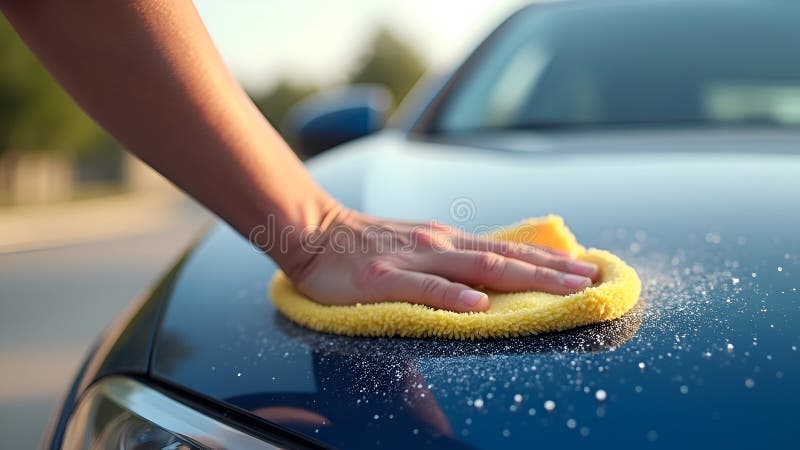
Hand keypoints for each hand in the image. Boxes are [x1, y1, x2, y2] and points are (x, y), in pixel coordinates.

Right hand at [279, 205, 599, 312]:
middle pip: (505, 259)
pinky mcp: (383, 277)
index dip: (549, 262)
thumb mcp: (415, 253)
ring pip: (477, 269)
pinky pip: (423, 287)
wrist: (314, 232)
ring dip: (524, 277)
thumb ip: (449, 270)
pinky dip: (452, 295)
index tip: (587, 269)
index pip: (508, 252)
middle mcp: (439, 245)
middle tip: (592, 281)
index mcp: (448, 242)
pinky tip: (479, 307)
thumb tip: (484, 296)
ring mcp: (413, 258)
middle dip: (552, 271)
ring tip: (562, 289)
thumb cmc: (365, 247)